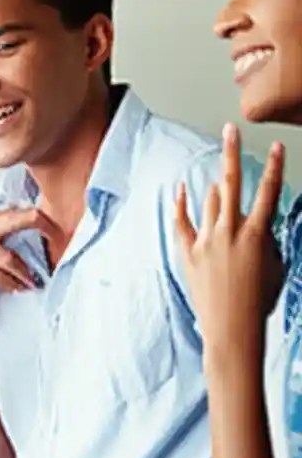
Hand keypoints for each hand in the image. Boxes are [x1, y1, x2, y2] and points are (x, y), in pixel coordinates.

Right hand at [0, 207, 56, 301]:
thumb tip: (27, 228)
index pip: (14, 212)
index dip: (38, 219)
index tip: (54, 230)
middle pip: (15, 219)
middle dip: (40, 224)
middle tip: (58, 238)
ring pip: (11, 258)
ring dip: (26, 272)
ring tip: (32, 280)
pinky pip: (1, 278)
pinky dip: (13, 284)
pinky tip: (17, 287)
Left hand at [175, 124, 284, 363]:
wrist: (231, 327)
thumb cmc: (258, 300)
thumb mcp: (275, 266)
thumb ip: (266, 239)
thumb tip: (256, 222)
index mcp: (257, 234)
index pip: (269, 192)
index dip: (275, 167)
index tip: (278, 146)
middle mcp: (230, 232)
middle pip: (232, 182)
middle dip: (232, 153)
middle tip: (230, 129)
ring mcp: (206, 240)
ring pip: (211, 201)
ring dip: (218, 190)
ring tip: (223, 181)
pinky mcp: (189, 252)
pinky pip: (182, 221)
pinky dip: (181, 204)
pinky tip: (180, 188)